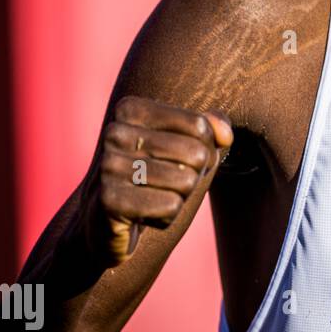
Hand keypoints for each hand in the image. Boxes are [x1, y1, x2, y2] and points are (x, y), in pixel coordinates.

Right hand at [86, 96, 233, 265]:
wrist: (105, 221)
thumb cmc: (154, 175)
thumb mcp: (183, 144)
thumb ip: (210, 128)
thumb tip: (225, 135)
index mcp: (130, 110)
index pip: (200, 126)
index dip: (203, 149)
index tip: (176, 159)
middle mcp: (114, 133)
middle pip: (197, 154)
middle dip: (193, 176)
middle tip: (165, 183)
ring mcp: (108, 166)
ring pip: (186, 182)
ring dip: (179, 197)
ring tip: (152, 197)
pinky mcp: (108, 200)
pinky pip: (170, 207)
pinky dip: (166, 217)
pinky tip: (142, 216)